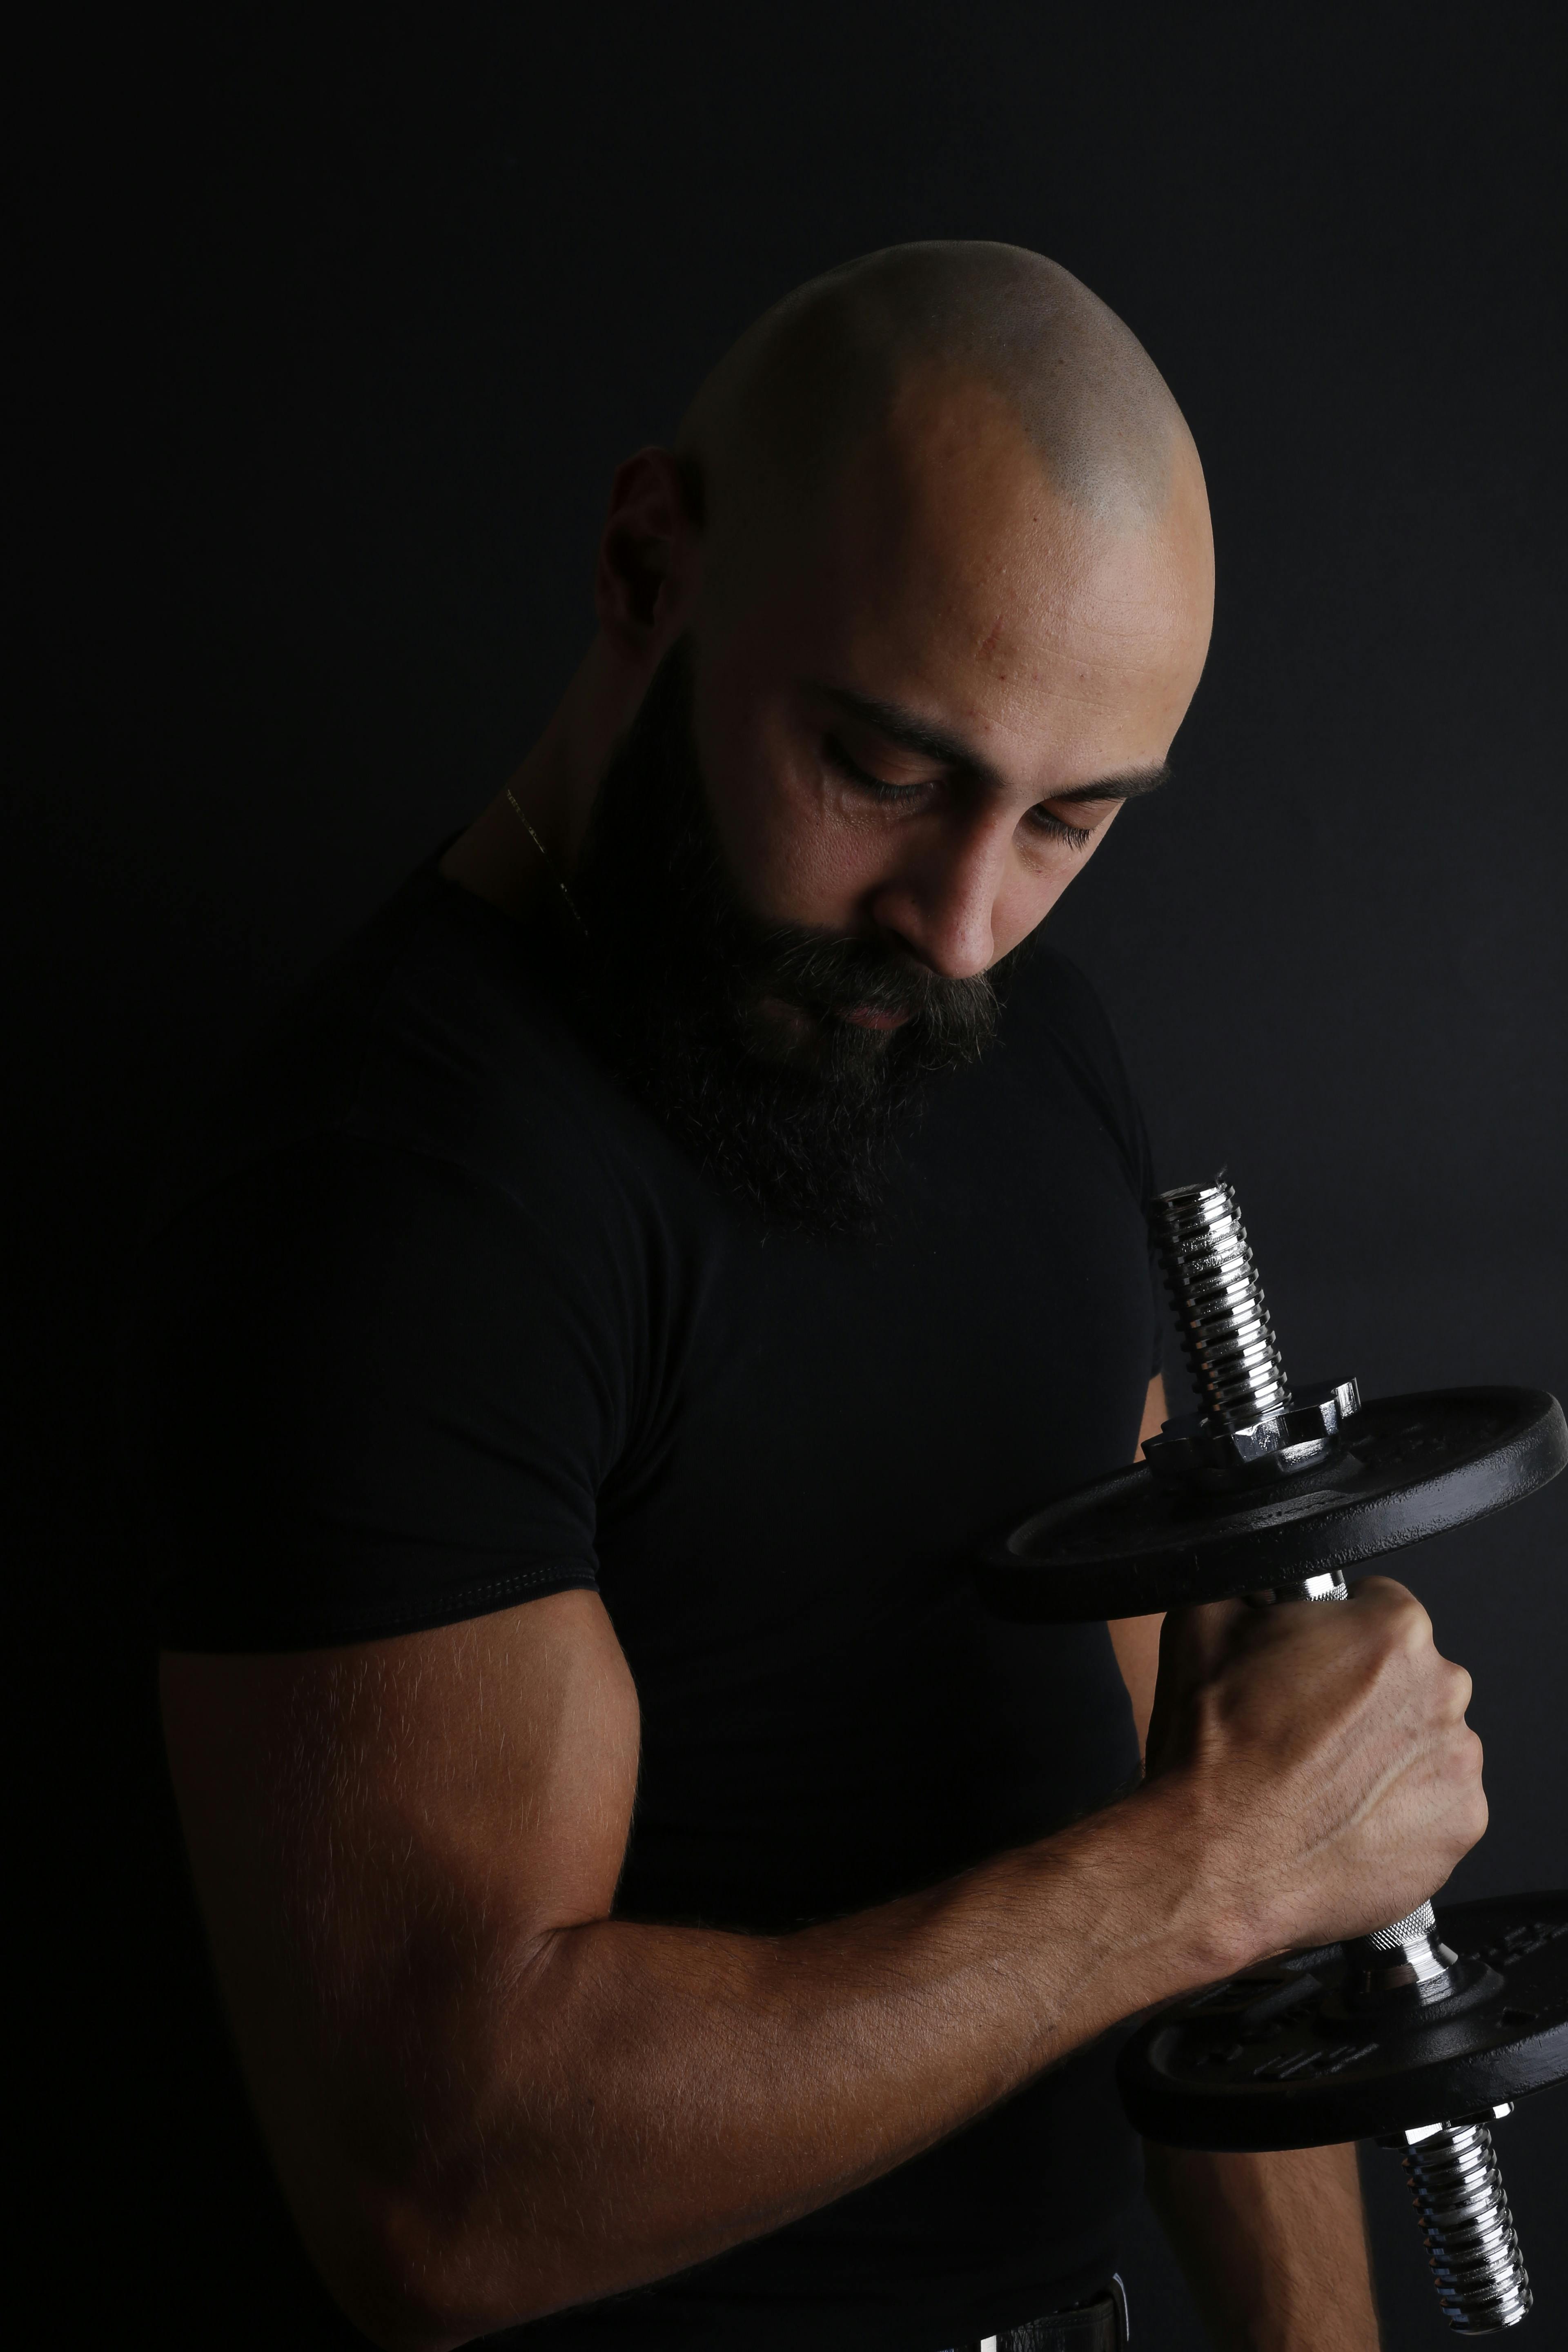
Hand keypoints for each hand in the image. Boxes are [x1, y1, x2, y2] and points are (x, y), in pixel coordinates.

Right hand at [1144, 1576, 1484, 1956]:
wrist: (1213, 1859)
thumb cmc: (1212, 1752)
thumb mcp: (1200, 1624)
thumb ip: (1246, 1584)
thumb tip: (1255, 1582)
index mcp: (1392, 1631)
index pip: (1378, 1605)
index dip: (1334, 1633)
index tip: (1310, 1665)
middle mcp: (1441, 1693)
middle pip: (1408, 1676)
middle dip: (1364, 1693)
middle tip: (1307, 1725)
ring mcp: (1456, 1766)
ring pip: (1424, 1740)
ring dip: (1385, 1752)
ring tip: (1323, 1778)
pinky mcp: (1457, 1829)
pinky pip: (1436, 1804)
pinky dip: (1399, 1810)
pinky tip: (1346, 1816)